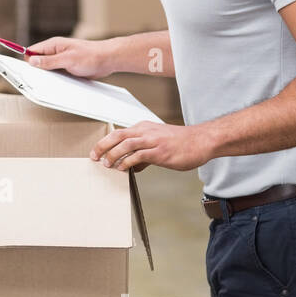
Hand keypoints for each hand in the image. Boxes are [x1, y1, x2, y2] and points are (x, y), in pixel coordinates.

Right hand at [25, 36, 110, 77]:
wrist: (108, 60)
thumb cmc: (91, 55)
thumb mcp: (68, 59)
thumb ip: (49, 61)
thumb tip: (32, 61)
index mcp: (53, 45)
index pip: (32, 51)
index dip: (27, 60)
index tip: (26, 71)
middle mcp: (55, 52)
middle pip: (38, 62)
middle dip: (37, 70)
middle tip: (40, 79)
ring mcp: (61, 60)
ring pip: (47, 69)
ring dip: (48, 76)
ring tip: (52, 81)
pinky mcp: (66, 68)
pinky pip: (56, 74)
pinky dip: (56, 79)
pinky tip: (59, 84)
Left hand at [90, 121, 213, 172]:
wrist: (202, 141)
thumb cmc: (182, 143)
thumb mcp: (159, 144)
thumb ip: (144, 155)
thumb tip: (133, 166)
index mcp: (144, 128)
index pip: (119, 133)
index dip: (105, 142)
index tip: (96, 152)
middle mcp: (146, 131)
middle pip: (117, 135)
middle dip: (102, 146)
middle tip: (94, 157)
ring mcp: (153, 140)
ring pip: (125, 144)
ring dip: (113, 155)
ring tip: (106, 164)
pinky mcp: (159, 151)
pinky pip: (138, 155)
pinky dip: (127, 162)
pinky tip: (122, 169)